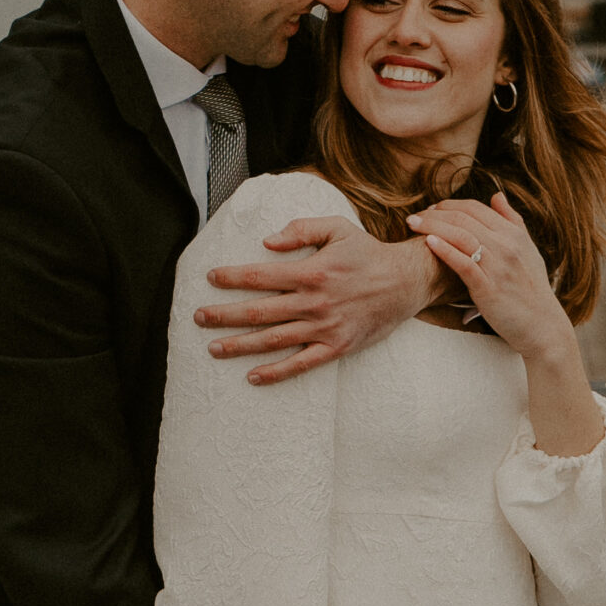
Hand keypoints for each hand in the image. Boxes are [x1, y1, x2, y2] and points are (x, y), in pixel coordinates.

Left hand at [197, 220, 434, 384]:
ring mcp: (324, 328)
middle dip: (224, 315)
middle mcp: (314, 302)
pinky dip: (276, 373)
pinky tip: (253, 376)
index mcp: (312, 272)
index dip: (232, 278)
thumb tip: (266, 242)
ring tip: (214, 348)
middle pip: (259, 312)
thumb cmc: (368, 253)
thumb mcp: (337, 228)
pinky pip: (301, 364)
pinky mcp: (336, 347)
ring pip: (273, 340)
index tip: (210, 278)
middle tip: (199, 318)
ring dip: (240, 345)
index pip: (261, 277)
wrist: (406, 282)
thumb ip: (301, 230)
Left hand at [409, 195, 603, 457]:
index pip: (475, 208)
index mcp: (514, 233)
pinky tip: (428, 243)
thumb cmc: (531, 289)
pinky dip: (445, 249)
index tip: (431, 209)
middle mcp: (507, 244)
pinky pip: (463, 262)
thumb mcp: (527, 250)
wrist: (542, 326)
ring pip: (460, 235)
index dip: (450, 205)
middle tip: (414, 216)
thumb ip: (512, 220)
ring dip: (432, 226)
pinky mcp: (488, 287)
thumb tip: (497, 195)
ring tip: (412, 224)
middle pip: (464, 218)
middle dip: (435, 213)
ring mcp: (498, 265)